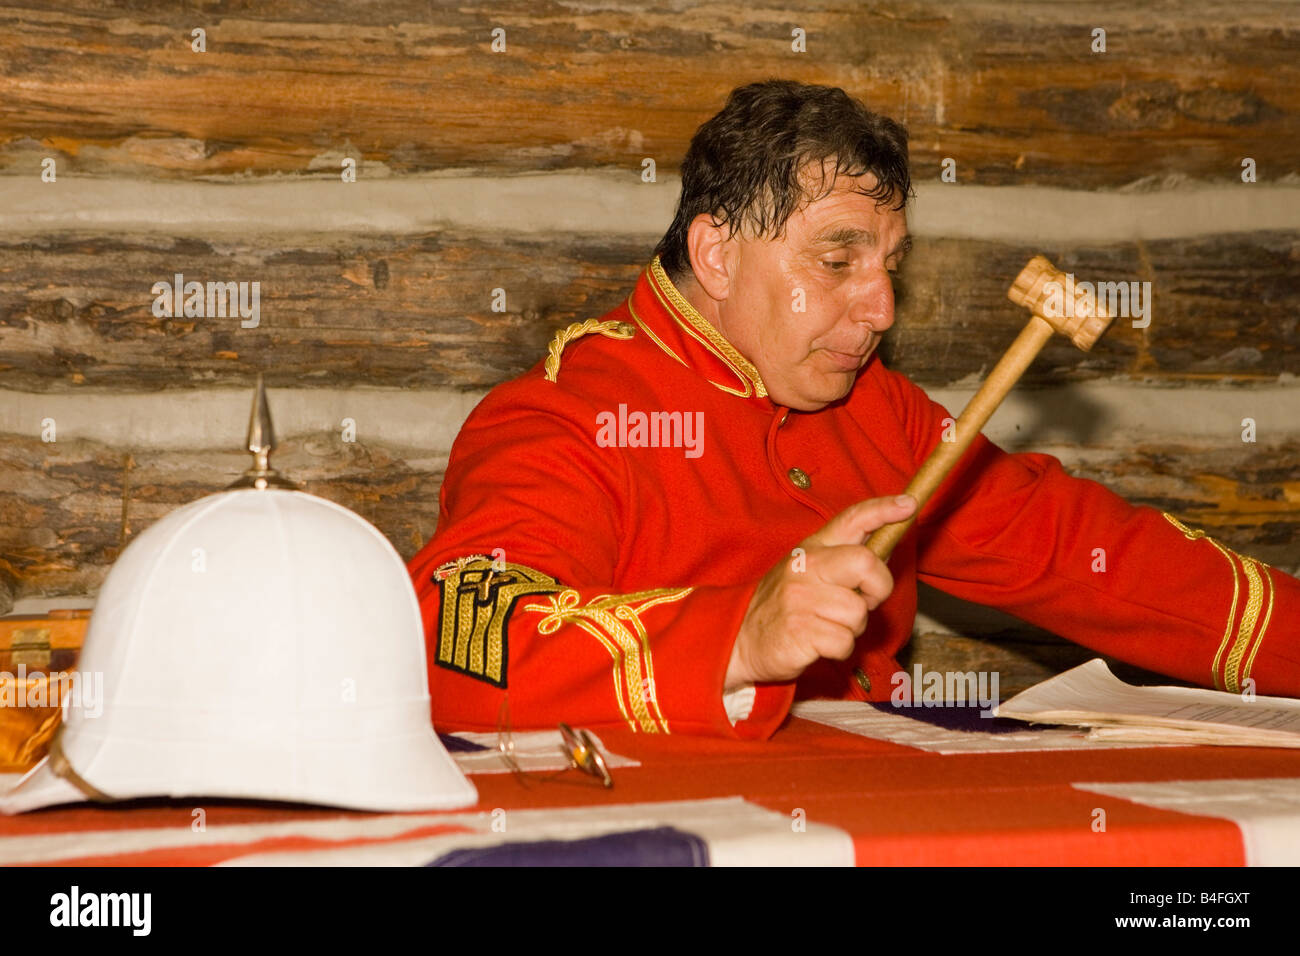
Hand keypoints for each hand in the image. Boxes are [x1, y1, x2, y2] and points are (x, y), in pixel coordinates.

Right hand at [725, 494, 915, 688]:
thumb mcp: (808, 571)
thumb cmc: (785, 605)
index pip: (852, 519)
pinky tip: (818, 643)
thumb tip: (886, 545)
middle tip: (864, 601)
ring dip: (852, 628)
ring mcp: (802, 599)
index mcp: (812, 549)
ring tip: (827, 625)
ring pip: (859, 612)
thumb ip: (843, 558)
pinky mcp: (802, 631)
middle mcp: (807, 567)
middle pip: (867, 564)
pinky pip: (846, 642)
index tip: (908, 505)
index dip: (883, 510)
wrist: (739, 638)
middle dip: (878, 588)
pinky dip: (839, 649)